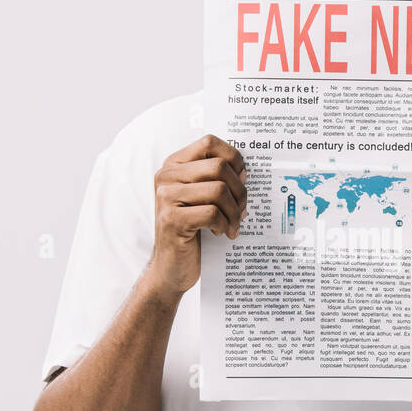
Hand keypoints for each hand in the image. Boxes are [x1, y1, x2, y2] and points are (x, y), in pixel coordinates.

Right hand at [148, 134, 246, 295]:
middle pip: (219, 167)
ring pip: (218, 190)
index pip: (210, 142)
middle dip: (239, 190)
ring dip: (234, 211)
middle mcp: (166, 176)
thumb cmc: (192, 230)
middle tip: (242, 209)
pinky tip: (220, 233)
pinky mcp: (172, 220)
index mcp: (174, 165)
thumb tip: (245, 170)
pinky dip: (223, 224)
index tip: (242, 179)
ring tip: (233, 224)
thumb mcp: (201, 198)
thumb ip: (215, 178)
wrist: (170, 267)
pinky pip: (212, 213)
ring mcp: (166, 197)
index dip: (233, 159)